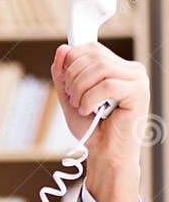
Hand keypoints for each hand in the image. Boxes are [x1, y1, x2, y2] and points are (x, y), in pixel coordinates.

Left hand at [50, 42, 149, 201]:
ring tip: (80, 106)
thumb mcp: (69, 97)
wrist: (104, 153)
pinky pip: (107, 85)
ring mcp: (137, 80)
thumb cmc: (92, 128)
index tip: (66, 84)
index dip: (71, 62)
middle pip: (92, 56)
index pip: (90, 48)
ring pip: (99, 69)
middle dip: (72, 78)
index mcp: (117, 67)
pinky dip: (90, 99)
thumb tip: (62, 49)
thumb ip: (63, 74)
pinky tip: (89, 111)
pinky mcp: (139, 92)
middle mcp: (130, 70)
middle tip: (72, 99)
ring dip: (80, 90)